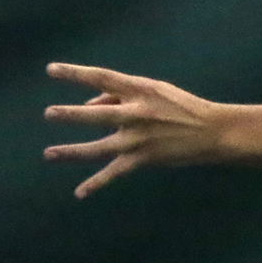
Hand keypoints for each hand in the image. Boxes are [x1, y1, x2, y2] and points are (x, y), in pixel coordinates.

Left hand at [43, 63, 227, 197]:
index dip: (74, 73)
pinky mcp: (144, 159)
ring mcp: (139, 138)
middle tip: (49, 114)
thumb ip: (121, 95)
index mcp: (140, 90)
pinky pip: (114, 172)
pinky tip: (79, 193)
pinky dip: (96, 184)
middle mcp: (137, 113)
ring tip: (48, 153)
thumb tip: (89, 106)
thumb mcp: (155, 91)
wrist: (213, 131)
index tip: (51, 69)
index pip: (101, 78)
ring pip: (98, 147)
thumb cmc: (181, 106)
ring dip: (72, 151)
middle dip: (70, 115)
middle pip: (96, 115)